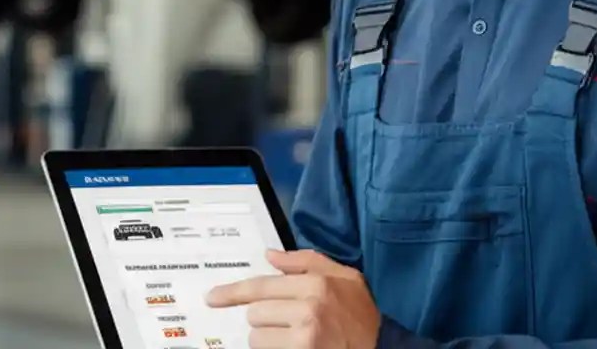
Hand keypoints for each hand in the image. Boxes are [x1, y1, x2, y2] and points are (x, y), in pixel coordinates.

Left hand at [206, 249, 380, 348]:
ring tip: (293, 338)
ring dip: (269, 340)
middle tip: (286, 323)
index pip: (261, 286)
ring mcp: (305, 338)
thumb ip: (306, 262)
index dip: (232, 292)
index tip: (213, 298)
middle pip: (256, 314)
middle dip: (266, 319)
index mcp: (316, 284)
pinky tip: (294, 345)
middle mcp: (308, 309)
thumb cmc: (361, 314)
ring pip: (258, 338)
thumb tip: (270, 255)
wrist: (383, 347)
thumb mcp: (344, 277)